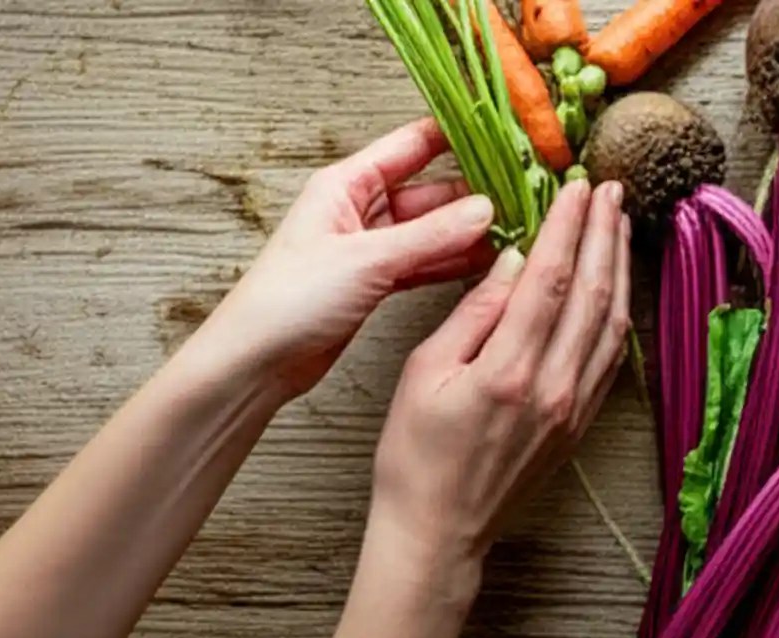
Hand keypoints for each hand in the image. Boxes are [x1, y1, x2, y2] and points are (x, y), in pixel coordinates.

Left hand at [189, 118, 497, 398]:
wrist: (254, 361)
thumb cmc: (288, 300)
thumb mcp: (367, 259)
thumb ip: (431, 234)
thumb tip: (485, 208)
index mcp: (345, 184)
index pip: (412, 144)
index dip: (458, 135)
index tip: (503, 135)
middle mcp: (358, 210)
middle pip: (429, 189)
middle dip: (474, 193)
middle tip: (524, 196)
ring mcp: (368, 248)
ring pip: (431, 230)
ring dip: (468, 232)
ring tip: (517, 231)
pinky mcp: (374, 284)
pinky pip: (423, 263)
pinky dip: (451, 263)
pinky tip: (486, 263)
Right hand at [369, 179, 631, 568]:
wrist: (438, 531)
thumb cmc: (415, 456)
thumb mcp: (423, 373)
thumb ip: (472, 315)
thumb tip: (510, 263)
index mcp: (508, 371)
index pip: (550, 279)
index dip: (566, 226)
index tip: (573, 186)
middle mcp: (554, 388)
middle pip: (592, 293)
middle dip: (603, 233)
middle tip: (608, 189)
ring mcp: (574, 409)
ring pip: (612, 323)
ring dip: (619, 267)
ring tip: (618, 225)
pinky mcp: (580, 424)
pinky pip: (611, 357)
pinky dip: (618, 313)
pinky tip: (617, 286)